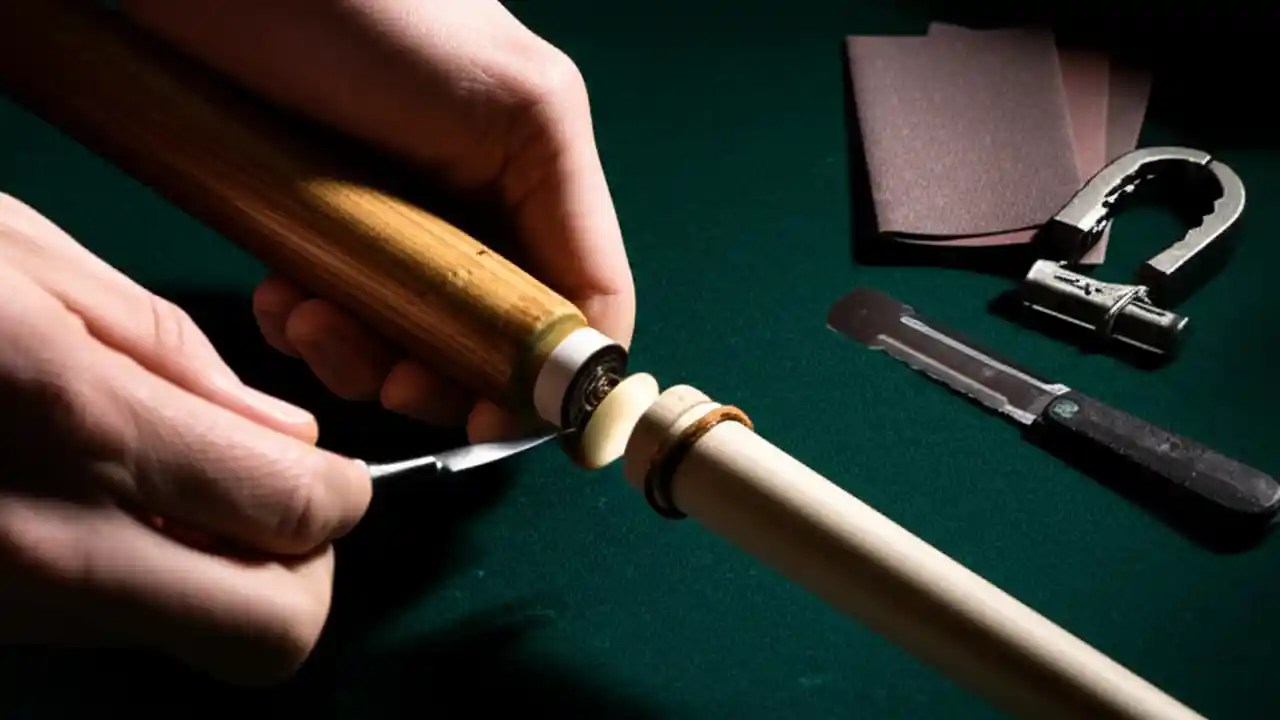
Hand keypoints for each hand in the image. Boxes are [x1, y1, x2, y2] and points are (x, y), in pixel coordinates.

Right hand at [0, 194, 371, 683]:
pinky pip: (109, 632)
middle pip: (270, 637)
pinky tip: (113, 513)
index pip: (300, 515)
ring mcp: (11, 604)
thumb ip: (171, 356)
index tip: (340, 476)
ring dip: (232, 586)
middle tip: (286, 513)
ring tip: (192, 501)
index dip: (350, 498)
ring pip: (192, 643)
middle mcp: (53, 545)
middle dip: (308, 576)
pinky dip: (149, 588)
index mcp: (84, 430)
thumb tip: (283, 438)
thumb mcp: (24, 261)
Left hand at [122, 0, 637, 441]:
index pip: (573, 307)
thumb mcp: (519, 102)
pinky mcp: (310, 220)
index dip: (543, 379)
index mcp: (534, 172)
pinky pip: (325, 310)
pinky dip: (304, 326)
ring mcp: (387, 217)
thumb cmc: (374, 9)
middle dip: (434, 374)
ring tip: (305, 316)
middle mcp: (470, 201)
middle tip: (387, 381)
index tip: (486, 424)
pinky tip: (275, 296)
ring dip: (357, 354)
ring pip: (400, 338)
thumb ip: (573, 224)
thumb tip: (598, 351)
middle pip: (482, 339)